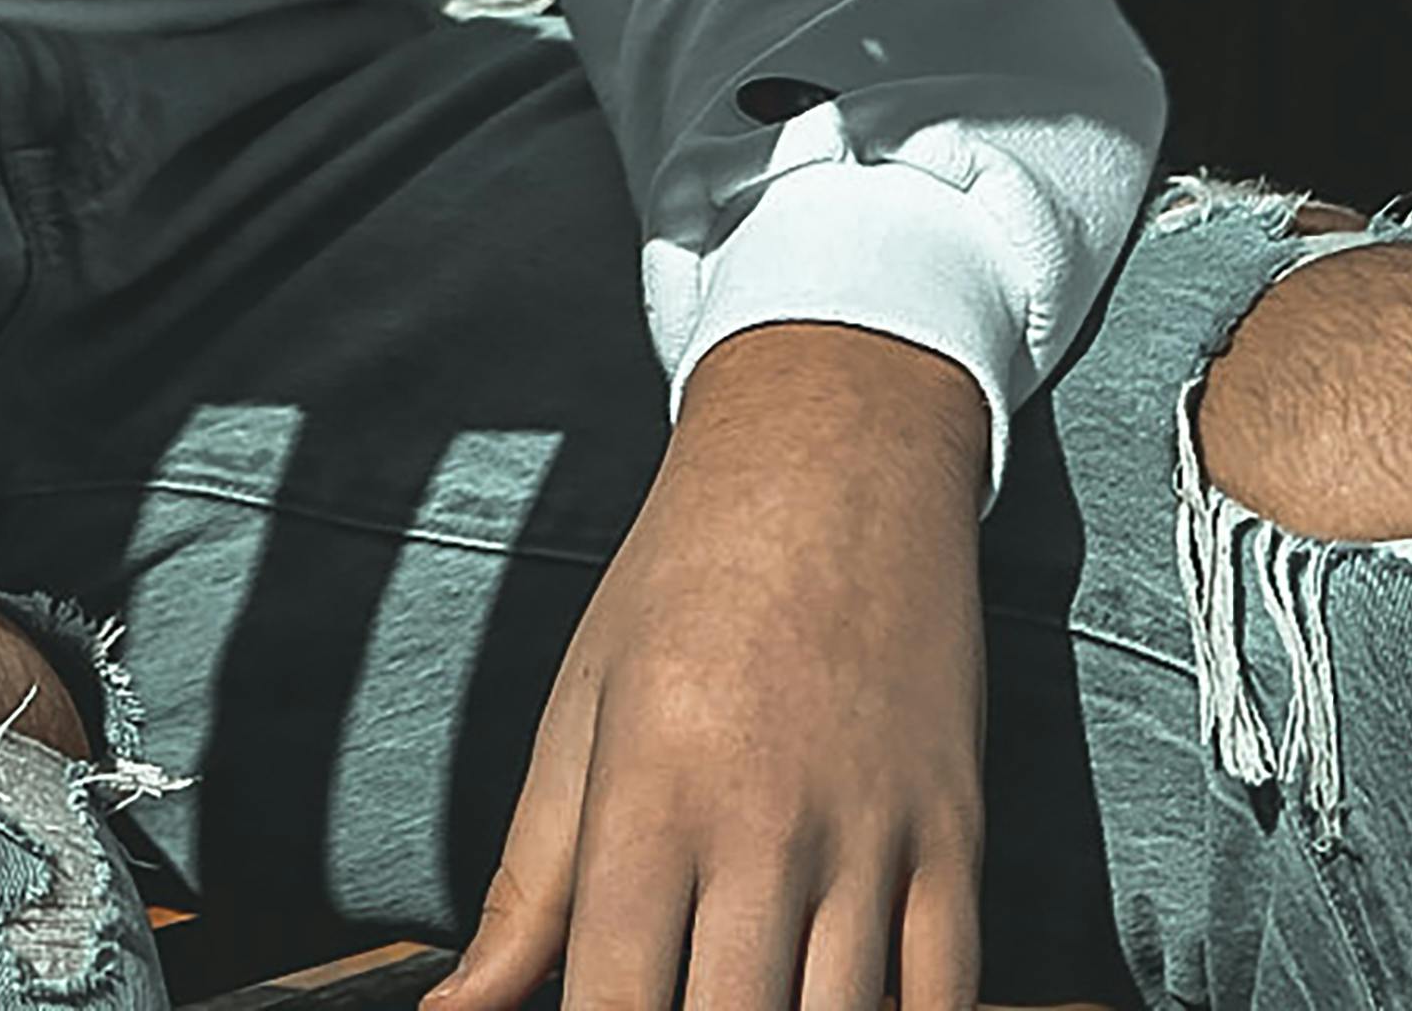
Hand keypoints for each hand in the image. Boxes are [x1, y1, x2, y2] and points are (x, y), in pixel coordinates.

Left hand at [432, 324, 988, 1010]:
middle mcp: (762, 827)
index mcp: (650, 796)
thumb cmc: (687, 579)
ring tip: (752, 996)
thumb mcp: (579, 711)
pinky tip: (848, 1003)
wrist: (831, 457)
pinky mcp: (954, 836)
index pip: (613, 1004)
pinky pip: (947, 995)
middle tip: (680, 1004)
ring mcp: (869, 837)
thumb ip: (527, 885)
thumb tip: (457, 1010)